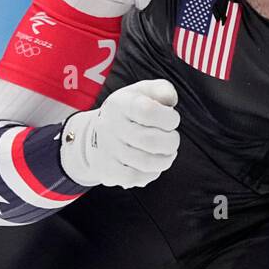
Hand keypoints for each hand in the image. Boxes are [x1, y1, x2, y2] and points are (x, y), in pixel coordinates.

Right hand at [59, 79, 179, 187]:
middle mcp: (111, 126)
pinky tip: (153, 167)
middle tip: (172, 140)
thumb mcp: (143, 92)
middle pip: (150, 140)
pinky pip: (133, 178)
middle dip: (171, 142)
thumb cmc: (130, 112)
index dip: (169, 118)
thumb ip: (162, 90)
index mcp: (121, 104)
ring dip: (165, 160)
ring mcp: (107, 150)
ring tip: (167, 154)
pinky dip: (150, 174)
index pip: (148, 111)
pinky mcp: (107, 170)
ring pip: (145, 162)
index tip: (172, 120)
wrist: (97, 134)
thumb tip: (170, 100)